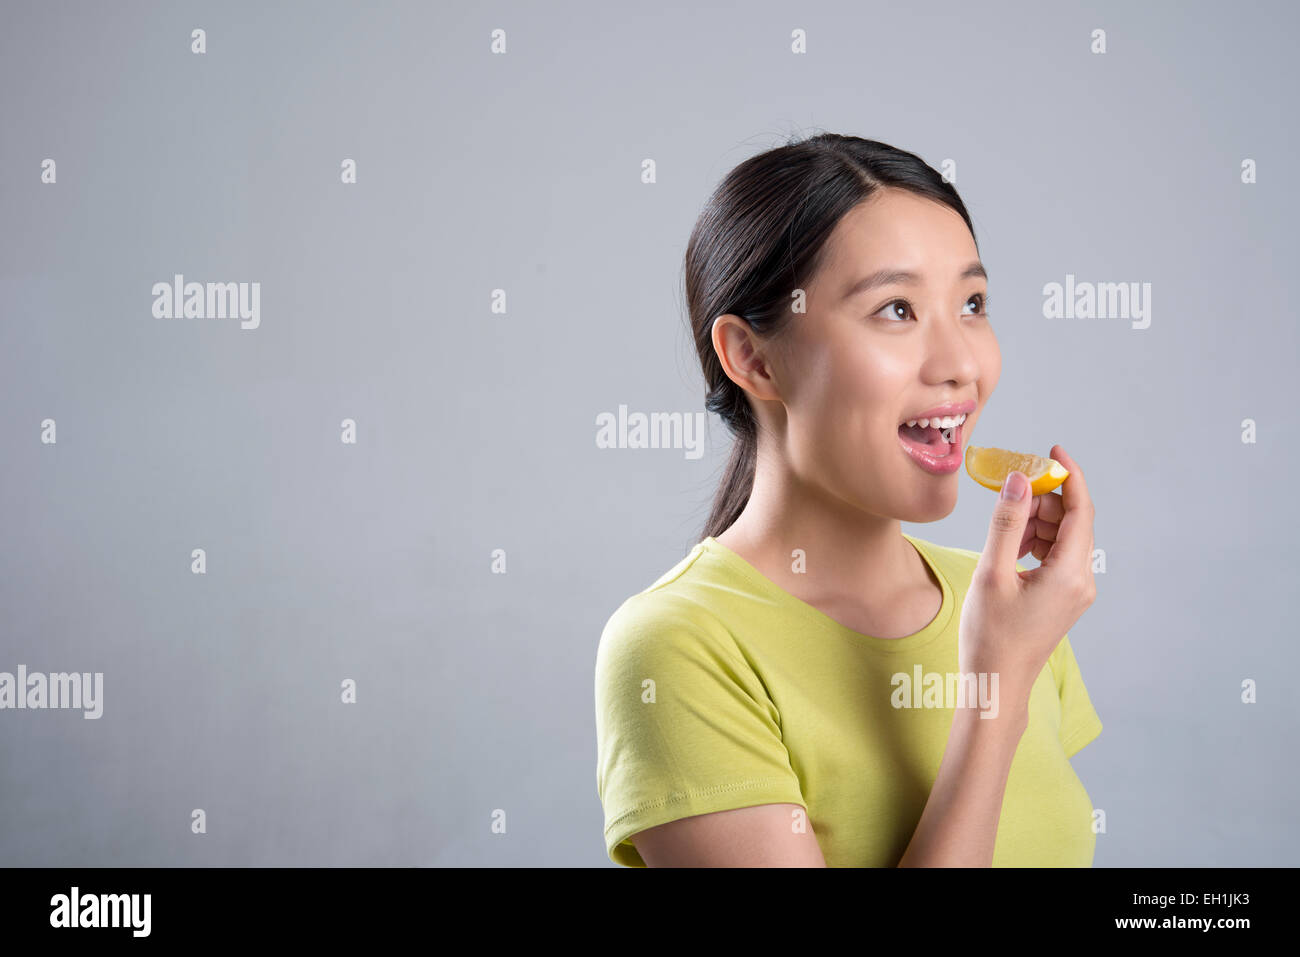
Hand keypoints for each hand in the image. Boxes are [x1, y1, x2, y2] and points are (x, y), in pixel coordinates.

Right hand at [958, 445, 1096, 713]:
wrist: (996, 685)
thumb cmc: (990, 637)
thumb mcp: (991, 574)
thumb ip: (1006, 523)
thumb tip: (1017, 481)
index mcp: (1071, 574)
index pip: (1081, 510)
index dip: (1069, 475)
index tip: (1052, 451)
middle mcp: (1082, 581)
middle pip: (1073, 521)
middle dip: (1043, 501)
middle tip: (1009, 492)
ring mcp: (1075, 592)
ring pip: (1063, 538)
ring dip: (1036, 523)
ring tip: (1003, 532)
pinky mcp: (1064, 598)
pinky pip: (1056, 556)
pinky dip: (1035, 542)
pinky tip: (1009, 549)